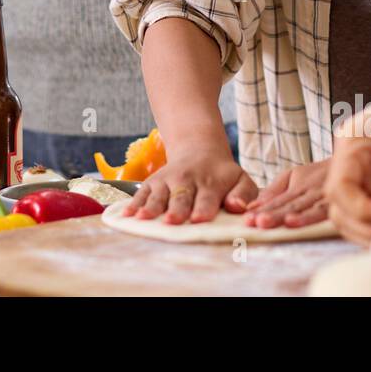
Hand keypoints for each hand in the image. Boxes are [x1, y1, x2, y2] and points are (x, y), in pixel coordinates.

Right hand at [123, 144, 257, 224]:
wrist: (199, 151)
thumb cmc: (222, 176)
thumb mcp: (241, 180)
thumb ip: (244, 195)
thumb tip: (236, 207)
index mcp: (212, 183)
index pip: (207, 197)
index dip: (203, 208)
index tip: (199, 219)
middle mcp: (188, 180)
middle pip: (181, 197)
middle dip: (176, 209)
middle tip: (171, 220)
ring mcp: (167, 181)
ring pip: (159, 195)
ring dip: (151, 207)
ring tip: (143, 219)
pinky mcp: (152, 183)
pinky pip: (141, 193)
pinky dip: (133, 205)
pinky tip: (126, 216)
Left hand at [243, 159, 330, 228]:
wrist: (353, 162)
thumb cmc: (320, 174)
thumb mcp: (295, 175)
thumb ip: (275, 191)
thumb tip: (252, 207)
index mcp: (298, 186)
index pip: (277, 201)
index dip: (262, 210)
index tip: (247, 219)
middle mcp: (309, 192)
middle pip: (287, 205)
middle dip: (270, 214)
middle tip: (254, 221)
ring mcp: (323, 196)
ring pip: (301, 208)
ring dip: (283, 216)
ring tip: (267, 222)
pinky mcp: (337, 203)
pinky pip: (322, 212)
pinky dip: (308, 217)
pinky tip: (295, 222)